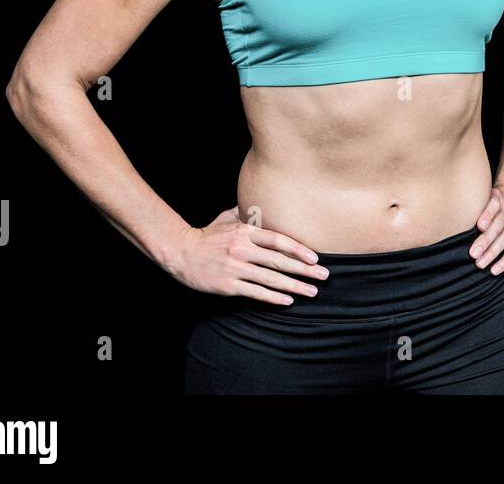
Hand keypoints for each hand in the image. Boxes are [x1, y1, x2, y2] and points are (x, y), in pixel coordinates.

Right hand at [164, 206, 328, 304]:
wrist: (180, 253)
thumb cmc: (207, 235)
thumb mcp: (227, 219)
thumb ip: (248, 213)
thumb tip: (266, 203)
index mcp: (245, 232)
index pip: (279, 240)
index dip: (299, 249)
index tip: (315, 258)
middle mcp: (242, 249)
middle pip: (280, 261)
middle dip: (305, 270)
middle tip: (324, 276)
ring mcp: (235, 268)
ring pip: (271, 279)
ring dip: (294, 287)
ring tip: (311, 292)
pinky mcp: (227, 285)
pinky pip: (255, 292)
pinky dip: (272, 297)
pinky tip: (287, 300)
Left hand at [469, 183, 503, 275]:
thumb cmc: (493, 203)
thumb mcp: (485, 196)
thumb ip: (475, 206)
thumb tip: (454, 221)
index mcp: (499, 198)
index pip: (494, 205)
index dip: (487, 216)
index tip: (479, 226)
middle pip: (498, 226)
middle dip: (486, 240)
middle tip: (473, 253)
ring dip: (492, 253)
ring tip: (480, 263)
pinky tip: (494, 270)